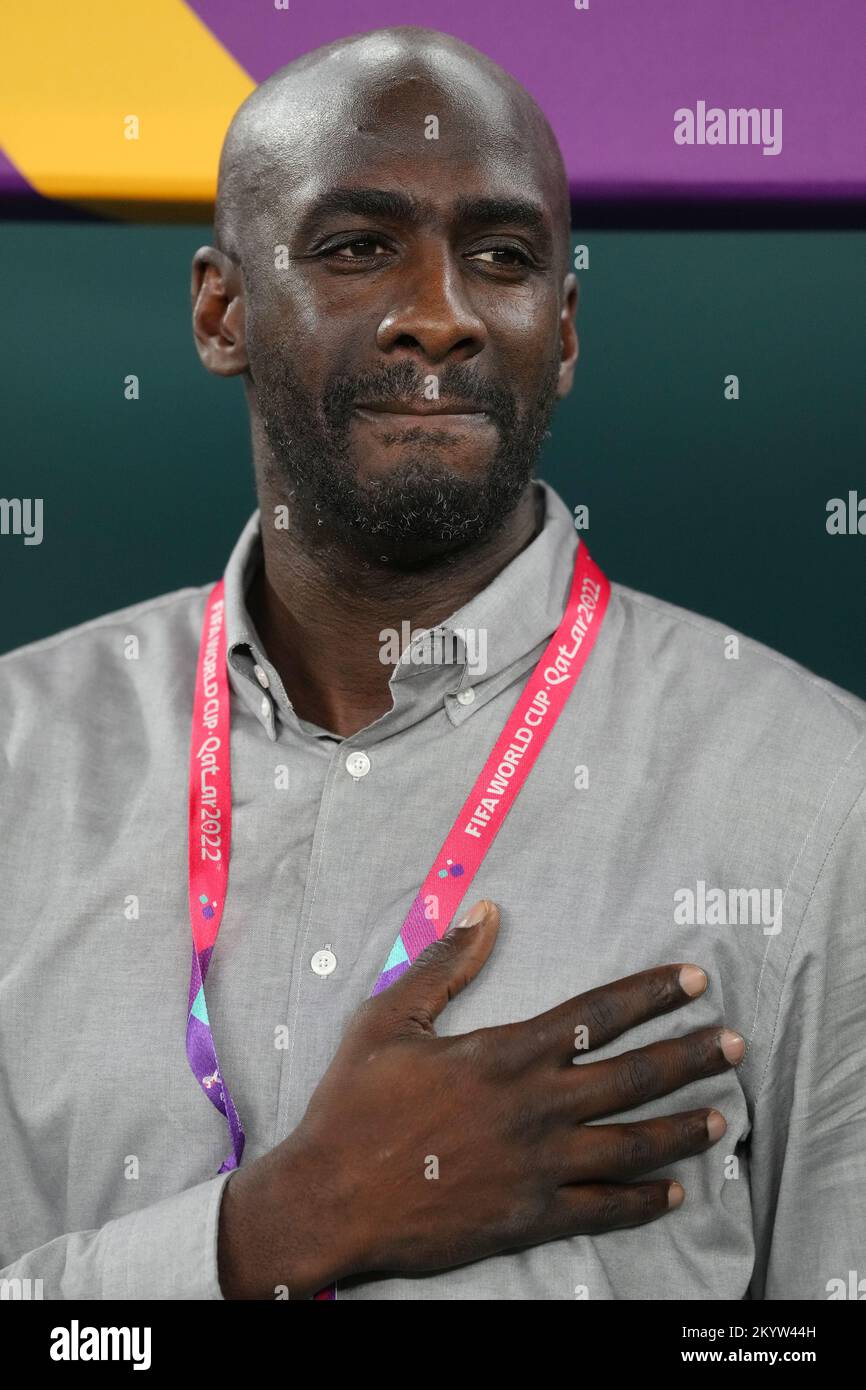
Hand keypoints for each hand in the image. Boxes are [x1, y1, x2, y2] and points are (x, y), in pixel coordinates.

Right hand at [218, 898, 741, 1297]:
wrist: (328, 1199)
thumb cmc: (354, 1106)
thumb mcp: (388, 1018)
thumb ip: (444, 965)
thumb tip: (485, 910)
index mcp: (505, 1054)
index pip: (598, 1014)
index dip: (652, 994)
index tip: (693, 979)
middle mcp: (534, 1108)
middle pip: (633, 1077)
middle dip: (691, 1056)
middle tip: (735, 1044)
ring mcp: (536, 1167)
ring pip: (632, 1144)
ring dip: (683, 1128)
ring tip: (722, 1115)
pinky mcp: (528, 1218)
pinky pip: (603, 1210)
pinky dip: (645, 1199)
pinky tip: (674, 1190)